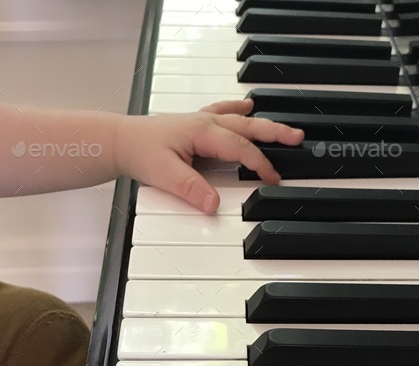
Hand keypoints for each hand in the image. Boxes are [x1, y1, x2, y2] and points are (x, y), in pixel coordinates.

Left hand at [113, 98, 303, 213]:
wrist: (121, 141)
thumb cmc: (140, 152)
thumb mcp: (165, 175)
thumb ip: (191, 189)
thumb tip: (214, 204)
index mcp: (203, 132)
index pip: (241, 148)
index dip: (260, 163)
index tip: (273, 178)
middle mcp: (206, 123)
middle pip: (248, 127)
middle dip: (274, 133)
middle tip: (297, 138)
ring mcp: (201, 121)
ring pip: (240, 120)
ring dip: (262, 124)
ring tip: (283, 128)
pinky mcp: (195, 124)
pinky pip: (223, 113)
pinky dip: (237, 110)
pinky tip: (246, 107)